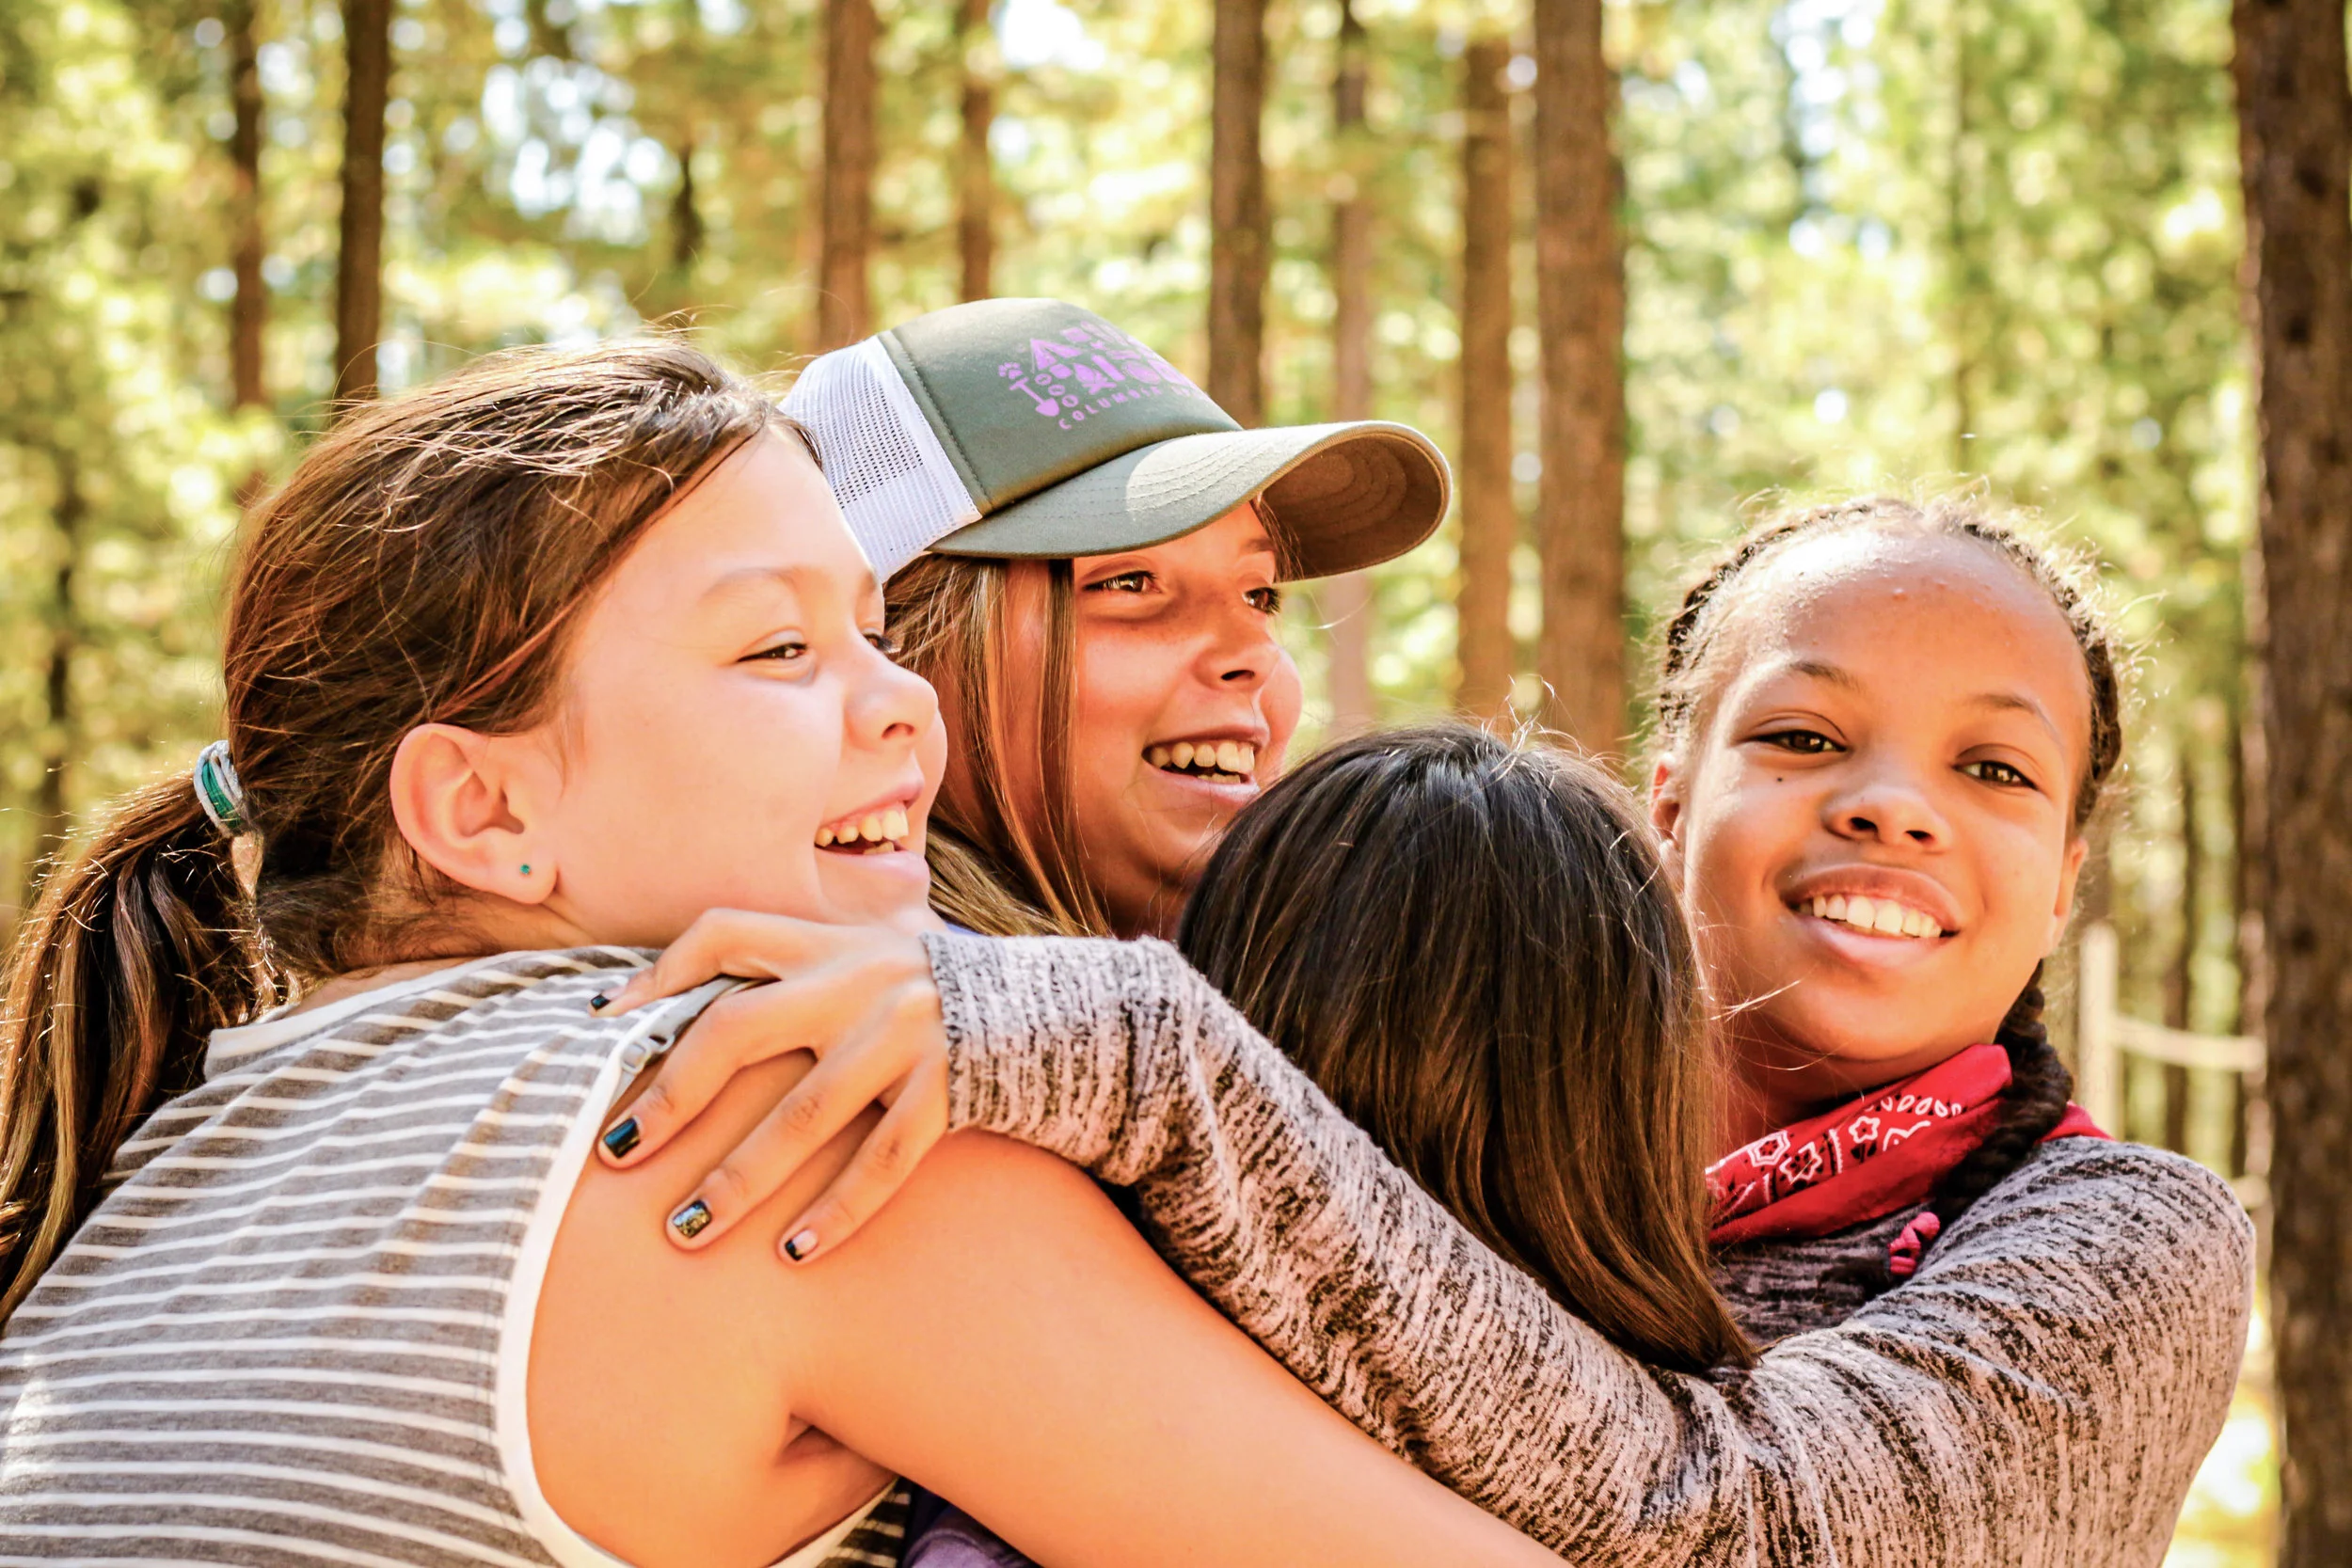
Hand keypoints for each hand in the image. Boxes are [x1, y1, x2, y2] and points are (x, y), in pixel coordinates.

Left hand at [591, 909, 950, 1263]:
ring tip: (687, 1230)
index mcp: (829, 943)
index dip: (658, 973)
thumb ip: (797, 973)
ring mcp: (907, 1037)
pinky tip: (793, 1254)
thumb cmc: (933, 995)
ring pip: (804, 1115)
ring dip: (739, 1178)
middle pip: (739, 1031)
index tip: (599, 1024)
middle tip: (619, 1154)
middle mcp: (860, 981)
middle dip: (672, 1097)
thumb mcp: (866, 957)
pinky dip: (837, 1211)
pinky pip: (884, 1160)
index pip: (726, 934)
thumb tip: (688, 1012)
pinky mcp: (950, 1091)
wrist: (1050, 1010)